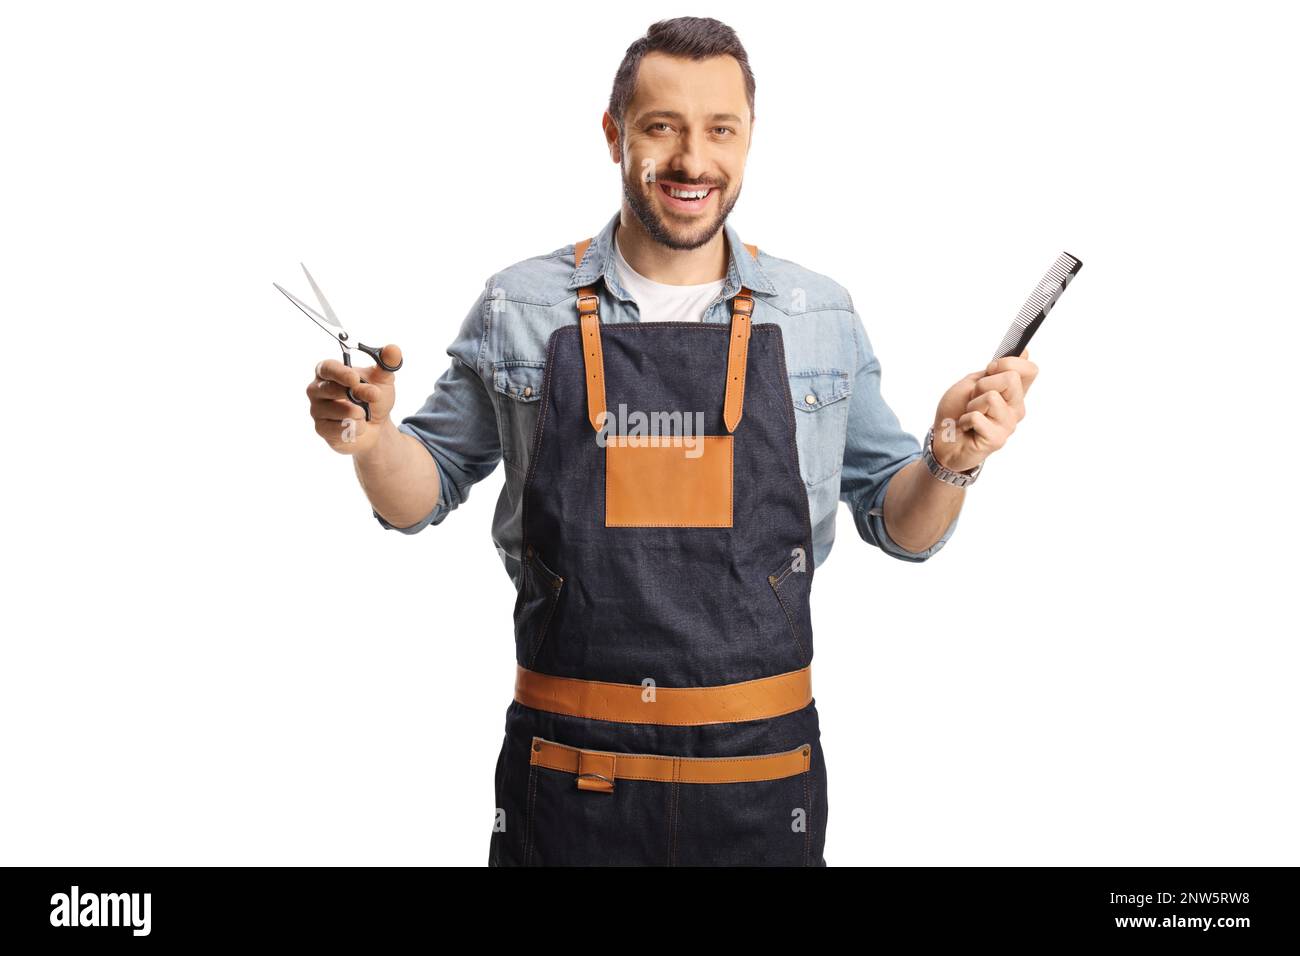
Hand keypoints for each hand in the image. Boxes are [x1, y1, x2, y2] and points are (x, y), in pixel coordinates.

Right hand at [306, 344, 402, 454]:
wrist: (377, 426)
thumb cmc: (374, 398)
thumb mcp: (384, 380)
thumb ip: (388, 363)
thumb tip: (393, 349)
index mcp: (329, 371)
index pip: (326, 367)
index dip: (340, 373)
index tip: (355, 379)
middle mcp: (318, 389)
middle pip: (329, 389)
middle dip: (355, 394)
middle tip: (373, 396)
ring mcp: (317, 410)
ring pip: (335, 411)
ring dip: (357, 413)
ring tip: (364, 413)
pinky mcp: (321, 428)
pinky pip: (337, 429)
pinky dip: (355, 428)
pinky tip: (360, 426)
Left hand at [930, 348, 1037, 472]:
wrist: (941, 439)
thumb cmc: (956, 412)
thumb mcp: (971, 384)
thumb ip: (994, 371)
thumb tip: (1024, 352)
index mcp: (1013, 393)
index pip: (1030, 370)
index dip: (1009, 363)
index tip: (990, 371)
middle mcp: (1016, 409)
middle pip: (1011, 378)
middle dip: (983, 384)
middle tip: (973, 400)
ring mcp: (1009, 425)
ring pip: (991, 397)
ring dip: (971, 405)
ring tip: (969, 416)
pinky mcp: (997, 439)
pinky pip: (977, 417)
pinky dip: (964, 419)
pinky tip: (966, 428)